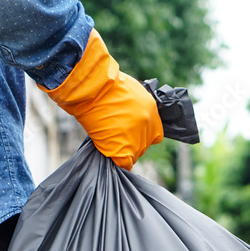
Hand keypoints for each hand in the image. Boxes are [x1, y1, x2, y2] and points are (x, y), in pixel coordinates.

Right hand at [40, 30, 162, 169]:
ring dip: (123, 150)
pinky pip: (125, 164)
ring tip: (108, 138)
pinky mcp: (124, 150)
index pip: (155, 134)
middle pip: (144, 145)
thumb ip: (136, 107)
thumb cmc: (107, 86)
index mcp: (153, 113)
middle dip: (132, 141)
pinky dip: (118, 162)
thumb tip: (131, 115)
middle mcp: (148, 128)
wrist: (95, 89)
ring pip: (134, 154)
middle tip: (115, 133)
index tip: (131, 131)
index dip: (142, 134)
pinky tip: (110, 153)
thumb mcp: (131, 92)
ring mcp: (137, 141)